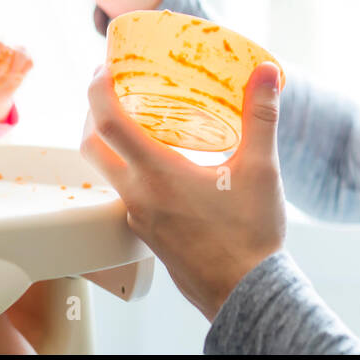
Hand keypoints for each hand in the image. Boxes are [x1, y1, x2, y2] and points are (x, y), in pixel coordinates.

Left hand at [0, 39, 32, 121]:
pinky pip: (30, 62)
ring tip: (7, 76)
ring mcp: (17, 52)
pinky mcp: (25, 62)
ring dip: (14, 69)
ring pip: (22, 53)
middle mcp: (5, 44)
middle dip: (3, 66)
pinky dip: (22, 72)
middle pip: (11, 48)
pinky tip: (14, 77)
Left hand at [81, 62, 286, 320]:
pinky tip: (160, 165)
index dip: (97, 88)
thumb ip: (261, 117)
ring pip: (106, 171)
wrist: (244, 293)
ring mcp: (138, 217)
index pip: (107, 121)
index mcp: (157, 173)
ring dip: (109, 142)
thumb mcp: (260, 169)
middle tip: (112, 89)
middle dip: (94, 112)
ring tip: (138, 121)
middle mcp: (138, 195)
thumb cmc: (250, 236)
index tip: (103, 66)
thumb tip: (267, 73)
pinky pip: (125, 192)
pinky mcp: (147, 233)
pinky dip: (129, 169)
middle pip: (92, 145)